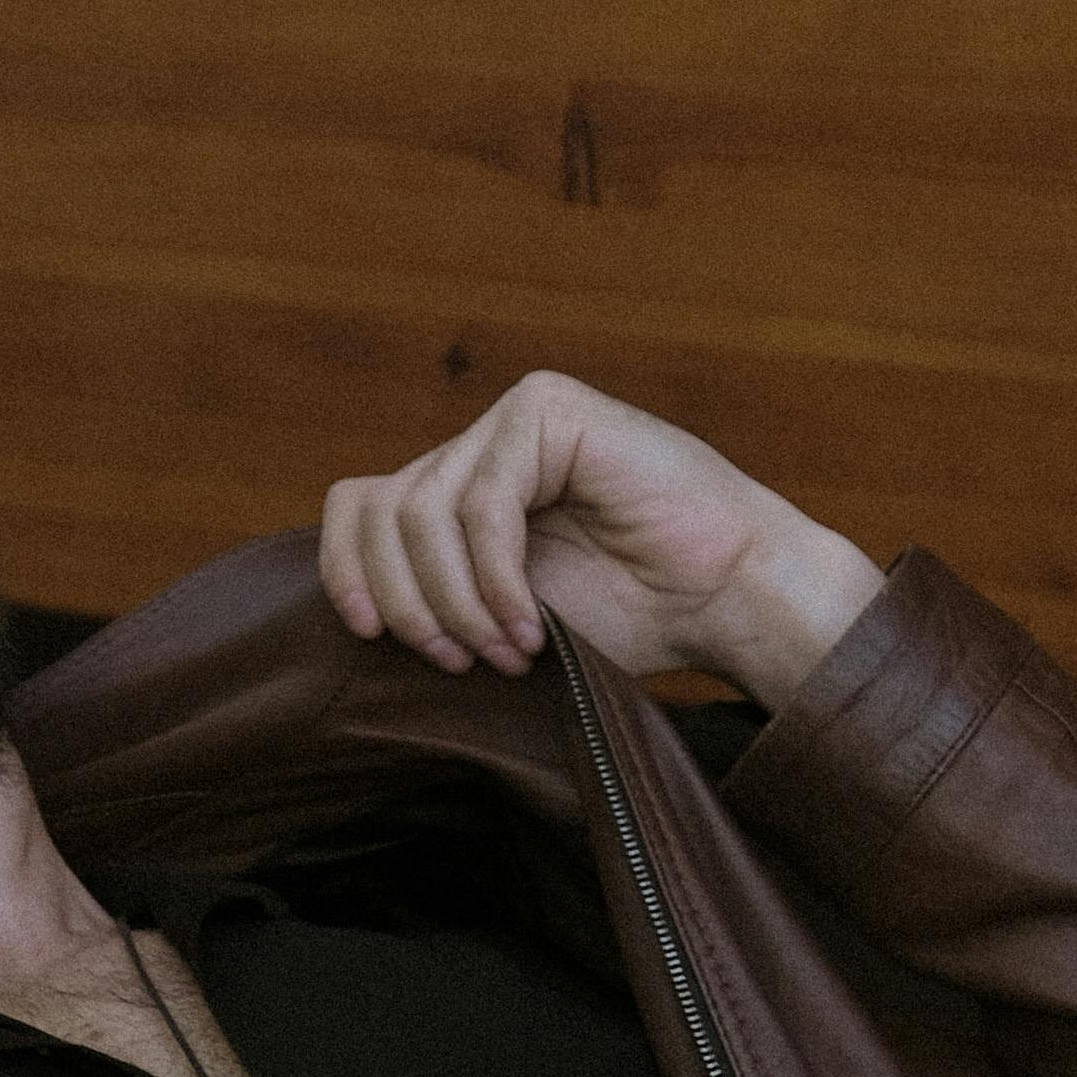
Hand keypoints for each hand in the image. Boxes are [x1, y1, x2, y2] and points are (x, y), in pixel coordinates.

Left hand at [319, 374, 881, 704]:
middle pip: (375, 510)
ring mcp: (512, 421)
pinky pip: (481, 505)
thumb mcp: (503, 621)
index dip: (344, 570)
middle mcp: (478, 449)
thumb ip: (434, 600)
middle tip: (459, 664)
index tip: (367, 638)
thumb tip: (346, 615)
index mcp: (460, 492)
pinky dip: (496, 581)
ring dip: (456, 603)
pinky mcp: (548, 412)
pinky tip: (533, 627)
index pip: (357, 507)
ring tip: (509, 653)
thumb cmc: (635, 620)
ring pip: (420, 514)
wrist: (732, 599)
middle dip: (406, 603)